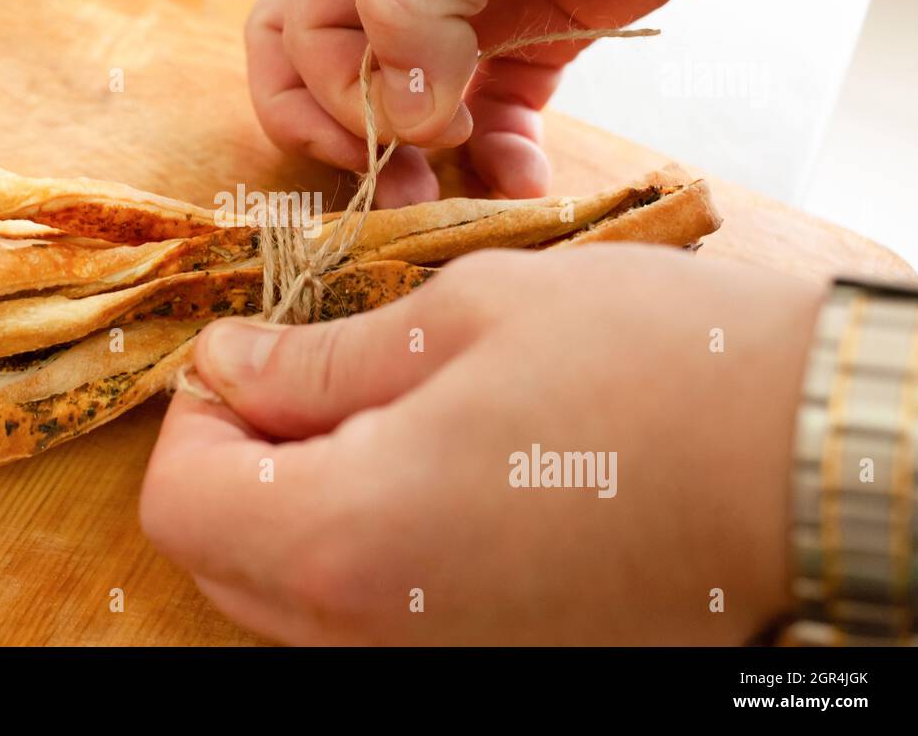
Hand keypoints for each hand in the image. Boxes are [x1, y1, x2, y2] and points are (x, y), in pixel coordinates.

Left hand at [140, 245, 823, 643]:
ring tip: (378, 421)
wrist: (808, 464)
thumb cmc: (645, 367)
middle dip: (234, 463)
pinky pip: (371, 624)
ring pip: (286, 601)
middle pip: (220, 560)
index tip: (253, 358)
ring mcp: (437, 668)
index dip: (195, 417)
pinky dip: (362, 552)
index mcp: (349, 539)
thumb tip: (228, 367)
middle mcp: (376, 637)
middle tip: (305, 382)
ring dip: (293, 508)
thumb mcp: (463, 319)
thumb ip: (318, 362)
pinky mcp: (494, 667)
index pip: (179, 501)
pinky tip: (432, 477)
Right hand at [247, 0, 915, 205]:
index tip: (412, 128)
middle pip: (327, 66)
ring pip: (404, 104)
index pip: (303, 24)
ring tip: (453, 202)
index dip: (339, 92)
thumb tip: (395, 114)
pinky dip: (497, 156)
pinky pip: (487, 116)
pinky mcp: (533, 39)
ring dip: (419, 161)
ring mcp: (470, 2)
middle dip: (350, 135)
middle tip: (396, 186)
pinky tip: (524, 181)